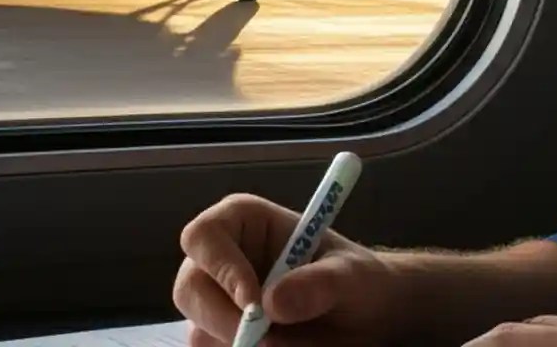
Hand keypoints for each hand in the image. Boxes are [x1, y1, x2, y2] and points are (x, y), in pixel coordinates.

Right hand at [172, 193, 403, 346]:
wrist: (367, 316)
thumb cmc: (357, 280)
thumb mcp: (351, 275)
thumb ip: (319, 283)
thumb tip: (273, 303)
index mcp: (243, 222)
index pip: (204, 236)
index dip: (220, 267)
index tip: (253, 303)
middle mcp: (221, 260)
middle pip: (189, 289)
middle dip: (224, 320)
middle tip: (265, 340)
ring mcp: (218, 303)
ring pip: (200, 332)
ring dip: (238, 344)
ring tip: (290, 342)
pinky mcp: (223, 338)